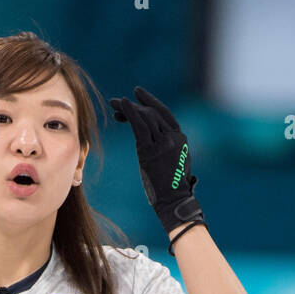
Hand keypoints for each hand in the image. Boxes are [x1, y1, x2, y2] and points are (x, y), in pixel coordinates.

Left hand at [108, 86, 205, 249]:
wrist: (174, 200)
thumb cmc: (173, 187)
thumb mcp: (176, 163)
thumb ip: (169, 149)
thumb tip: (157, 142)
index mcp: (181, 139)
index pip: (164, 113)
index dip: (150, 100)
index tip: (137, 93)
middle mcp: (173, 137)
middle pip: (152, 113)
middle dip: (134, 105)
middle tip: (117, 102)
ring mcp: (163, 143)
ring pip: (145, 116)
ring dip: (127, 108)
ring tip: (114, 103)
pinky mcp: (150, 150)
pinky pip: (139, 125)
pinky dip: (129, 112)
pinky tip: (120, 105)